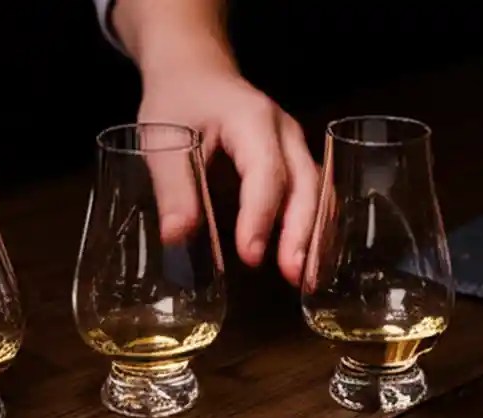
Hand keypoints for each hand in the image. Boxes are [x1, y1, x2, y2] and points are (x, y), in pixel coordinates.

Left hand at [139, 68, 318, 285]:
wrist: (195, 71)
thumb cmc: (178, 101)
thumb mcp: (162, 138)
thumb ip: (173, 188)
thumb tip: (177, 240)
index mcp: (253, 120)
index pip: (266, 173)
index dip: (260, 216)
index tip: (250, 256)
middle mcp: (285, 133)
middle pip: (307, 185)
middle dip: (302, 234)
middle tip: (295, 277)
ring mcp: (296, 148)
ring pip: (319, 193)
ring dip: (316, 238)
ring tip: (307, 280)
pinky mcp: (295, 164)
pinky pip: (315, 198)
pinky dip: (315, 231)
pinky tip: (308, 264)